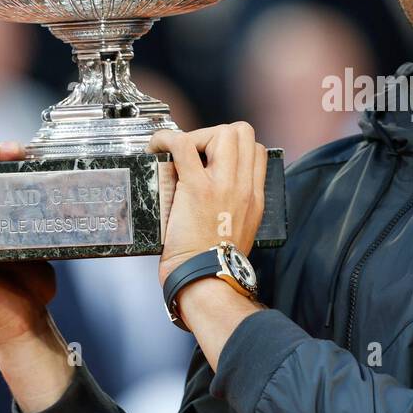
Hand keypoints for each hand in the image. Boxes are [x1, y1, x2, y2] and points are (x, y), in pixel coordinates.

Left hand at [147, 122, 266, 286]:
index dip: (233, 146)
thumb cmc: (215, 263)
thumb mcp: (241, 230)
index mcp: (255, 197)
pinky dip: (166, 139)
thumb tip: (215, 191)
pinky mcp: (197, 189)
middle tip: (196, 152)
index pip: (255, 150)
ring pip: (221, 132)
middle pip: (241, 132)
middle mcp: (243, 186)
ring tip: (177, 152)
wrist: (207, 280)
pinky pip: (183, 145)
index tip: (212, 157)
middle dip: (216, 134)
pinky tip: (157, 147)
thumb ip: (234, 207)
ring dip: (196, 135)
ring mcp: (223, 185)